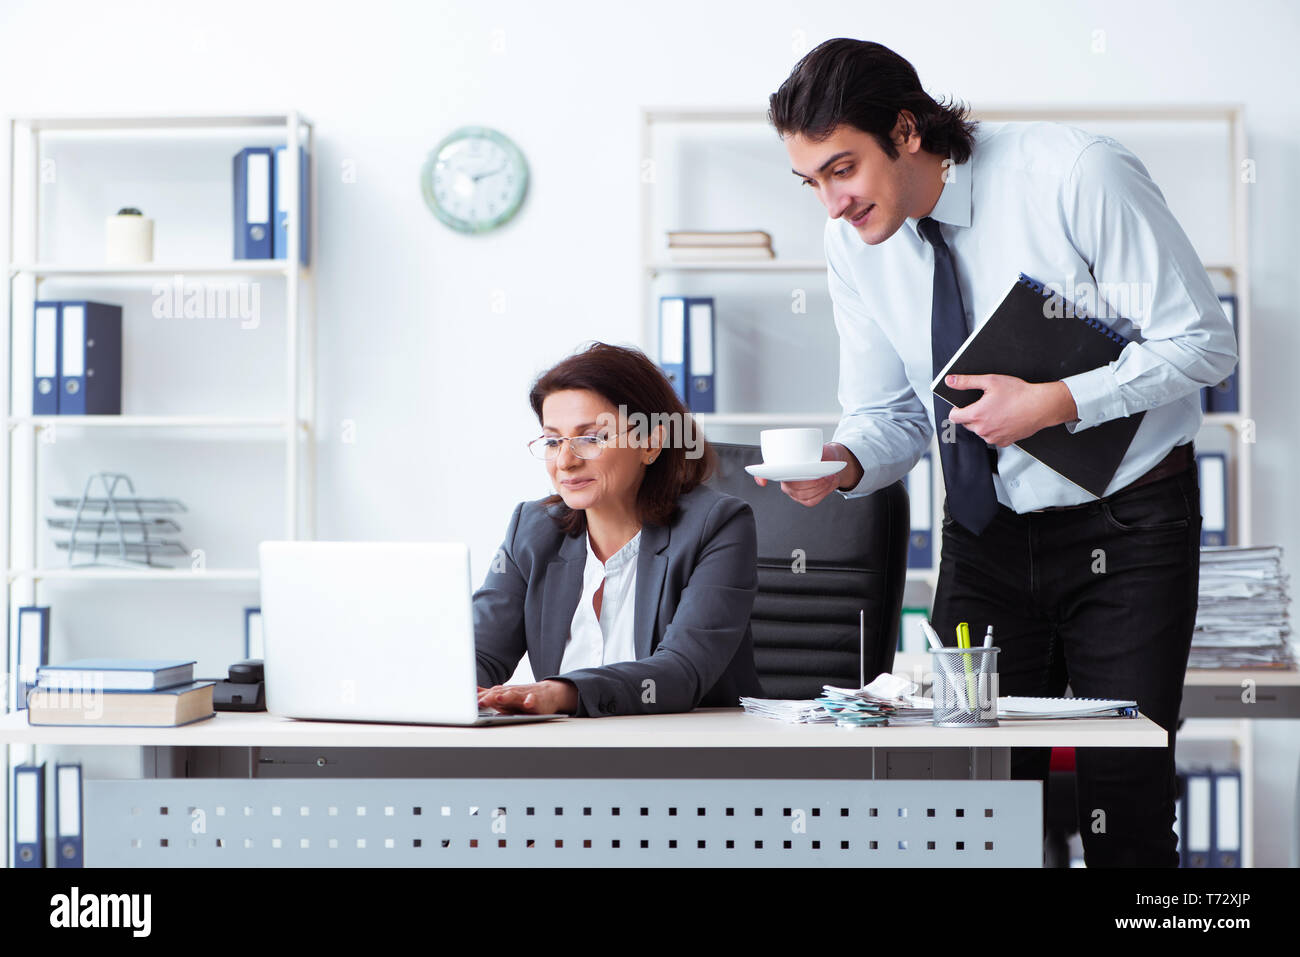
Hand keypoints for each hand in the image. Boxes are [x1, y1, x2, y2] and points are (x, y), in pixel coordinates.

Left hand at [477, 680, 578, 714]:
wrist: (547, 693)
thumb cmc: (522, 697)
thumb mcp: (504, 696)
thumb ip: (488, 694)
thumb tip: (473, 691)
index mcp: (503, 693)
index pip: (489, 694)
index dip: (479, 698)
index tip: (468, 702)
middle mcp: (512, 692)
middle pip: (499, 694)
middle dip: (489, 698)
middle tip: (480, 702)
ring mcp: (524, 695)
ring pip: (514, 695)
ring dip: (506, 697)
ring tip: (499, 699)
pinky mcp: (536, 700)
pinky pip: (533, 700)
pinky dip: (530, 701)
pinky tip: (527, 704)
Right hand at [753, 442, 864, 507]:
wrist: (832, 460)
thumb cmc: (818, 453)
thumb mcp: (810, 445)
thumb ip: (801, 447)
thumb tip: (794, 452)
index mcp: (781, 467)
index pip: (767, 471)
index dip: (761, 477)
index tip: (763, 481)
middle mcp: (785, 482)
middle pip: (793, 486)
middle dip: (810, 481)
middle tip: (821, 471)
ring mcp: (794, 492)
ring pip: (804, 494)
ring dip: (820, 486)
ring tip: (828, 476)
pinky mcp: (806, 500)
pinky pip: (811, 500)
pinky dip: (823, 492)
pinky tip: (828, 483)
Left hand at [944, 375, 1077, 447]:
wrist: (1041, 406)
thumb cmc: (1019, 393)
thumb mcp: (990, 381)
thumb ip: (967, 381)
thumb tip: (950, 381)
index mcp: (976, 415)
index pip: (954, 416)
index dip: (957, 409)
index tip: (964, 405)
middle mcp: (983, 430)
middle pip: (966, 423)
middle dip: (972, 414)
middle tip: (986, 404)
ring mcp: (993, 438)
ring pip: (980, 431)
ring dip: (984, 423)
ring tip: (998, 410)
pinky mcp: (1004, 442)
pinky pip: (993, 437)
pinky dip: (995, 429)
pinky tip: (1005, 419)